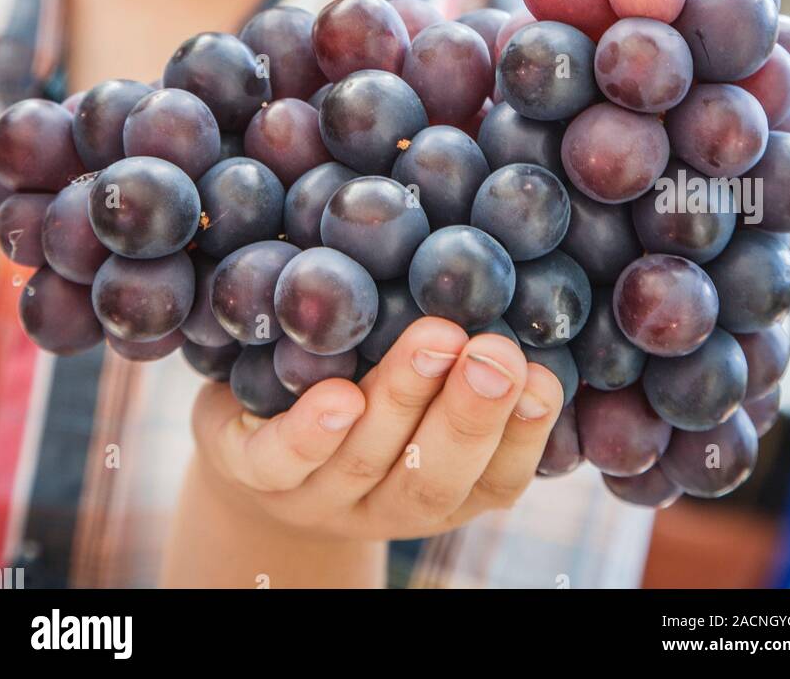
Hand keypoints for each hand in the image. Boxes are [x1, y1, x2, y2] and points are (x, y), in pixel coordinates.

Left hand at [192, 318, 563, 541]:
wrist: (249, 440)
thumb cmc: (360, 393)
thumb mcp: (421, 384)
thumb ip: (464, 354)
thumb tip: (522, 286)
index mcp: (441, 488)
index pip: (495, 480)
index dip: (523, 435)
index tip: (542, 377)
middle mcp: (383, 503)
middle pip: (433, 478)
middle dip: (469, 415)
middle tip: (495, 355)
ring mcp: (314, 494)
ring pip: (364, 458)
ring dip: (404, 397)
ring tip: (436, 340)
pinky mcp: (247, 468)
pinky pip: (278, 460)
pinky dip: (312, 433)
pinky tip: (340, 398)